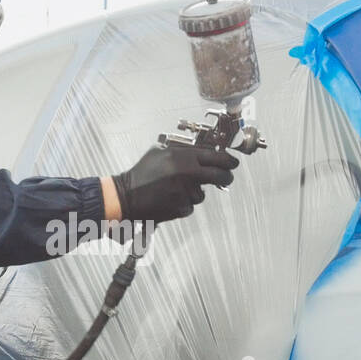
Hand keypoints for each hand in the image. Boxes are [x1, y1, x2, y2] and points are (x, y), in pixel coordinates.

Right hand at [111, 145, 238, 222]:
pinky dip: (184, 203)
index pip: (217, 157)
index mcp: (183, 157)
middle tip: (225, 177)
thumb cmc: (141, 173)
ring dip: (195, 192)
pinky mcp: (181, 208)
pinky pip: (190, 206)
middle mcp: (188, 173)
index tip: (233, 162)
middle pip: (220, 176)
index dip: (229, 160)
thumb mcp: (160, 152)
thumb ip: (181, 151)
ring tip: (176, 189)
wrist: (127, 196)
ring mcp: (186, 192)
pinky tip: (170, 199)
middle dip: (226, 177)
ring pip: (202, 193)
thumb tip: (202, 151)